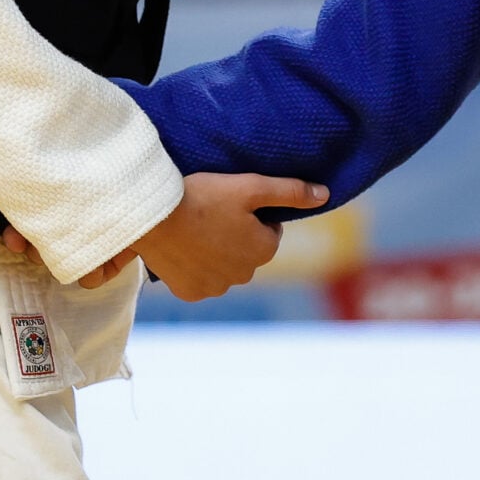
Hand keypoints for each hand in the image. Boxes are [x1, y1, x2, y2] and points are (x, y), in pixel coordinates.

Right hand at [128, 172, 328, 300]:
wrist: (153, 216)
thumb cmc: (203, 196)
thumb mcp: (250, 186)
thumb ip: (290, 191)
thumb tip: (325, 194)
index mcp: (264, 250)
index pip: (268, 231)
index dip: (252, 215)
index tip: (231, 204)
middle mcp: (245, 276)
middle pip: (247, 252)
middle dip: (236, 236)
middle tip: (212, 213)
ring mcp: (216, 288)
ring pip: (224, 268)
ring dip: (216, 252)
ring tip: (196, 228)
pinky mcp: (191, 293)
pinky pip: (200, 280)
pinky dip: (195, 267)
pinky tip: (184, 248)